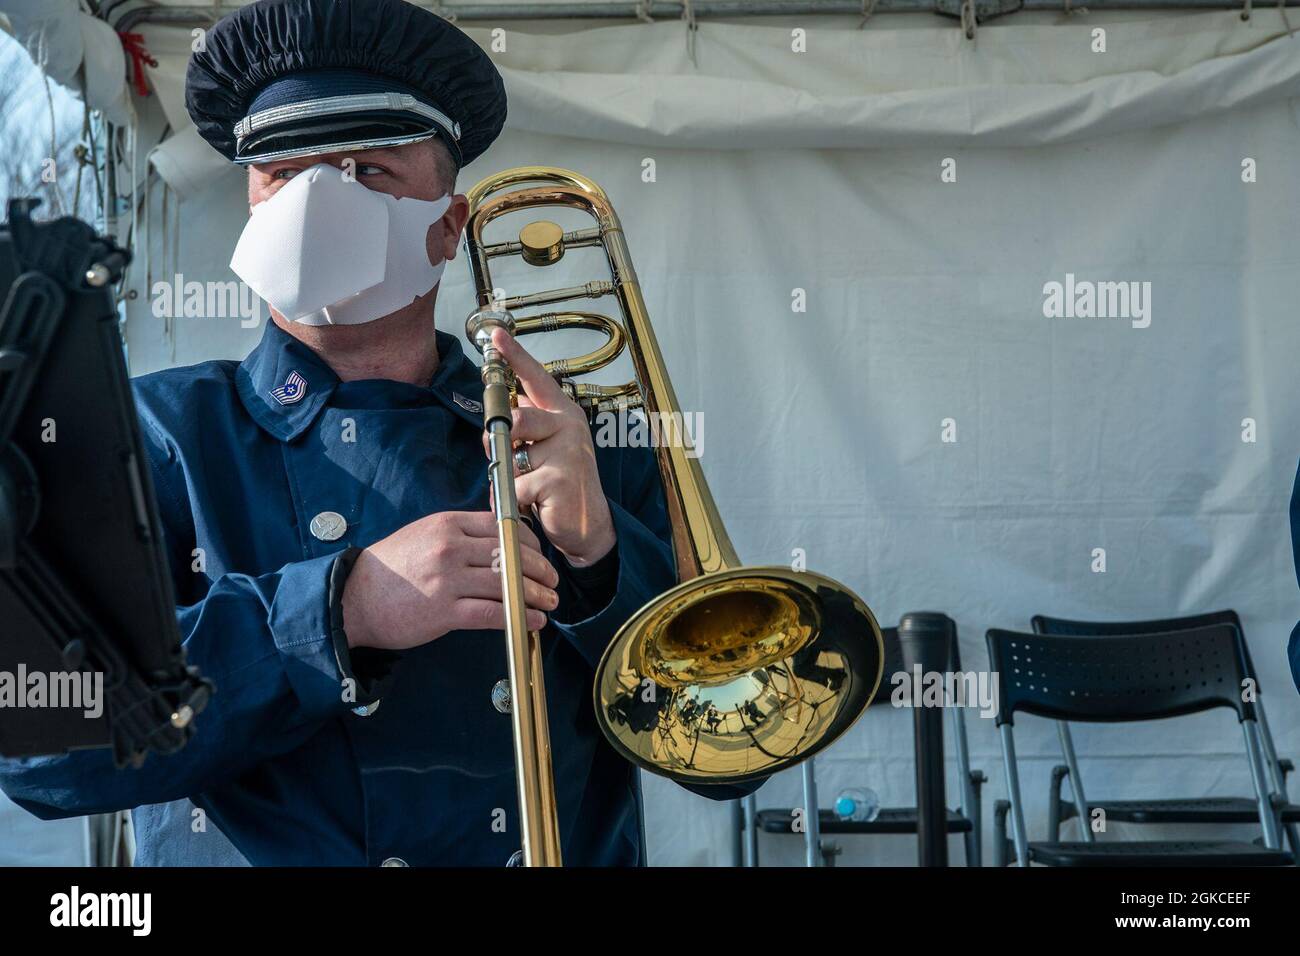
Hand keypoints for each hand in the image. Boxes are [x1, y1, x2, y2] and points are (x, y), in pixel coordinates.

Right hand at [342, 511, 559, 650]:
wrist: (353, 599)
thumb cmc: (391, 568)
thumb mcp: (424, 535)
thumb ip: (459, 534)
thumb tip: (499, 540)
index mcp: (447, 524)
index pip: (503, 527)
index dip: (529, 543)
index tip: (540, 555)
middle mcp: (450, 547)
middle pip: (511, 554)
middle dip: (540, 569)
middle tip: (553, 580)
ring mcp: (447, 579)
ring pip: (507, 583)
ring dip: (536, 595)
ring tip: (550, 602)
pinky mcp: (444, 611)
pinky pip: (493, 613)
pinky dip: (519, 616)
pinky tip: (533, 620)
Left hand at [484, 327, 616, 566]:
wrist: (588, 525)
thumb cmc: (561, 484)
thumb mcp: (544, 448)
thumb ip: (526, 428)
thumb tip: (498, 413)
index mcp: (562, 414)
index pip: (536, 378)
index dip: (515, 355)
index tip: (496, 334)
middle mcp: (568, 426)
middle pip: (516, 419)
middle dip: (499, 439)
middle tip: (504, 455)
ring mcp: (566, 452)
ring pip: (511, 457)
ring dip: (509, 478)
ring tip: (527, 488)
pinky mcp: (558, 480)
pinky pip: (515, 486)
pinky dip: (514, 501)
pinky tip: (532, 506)